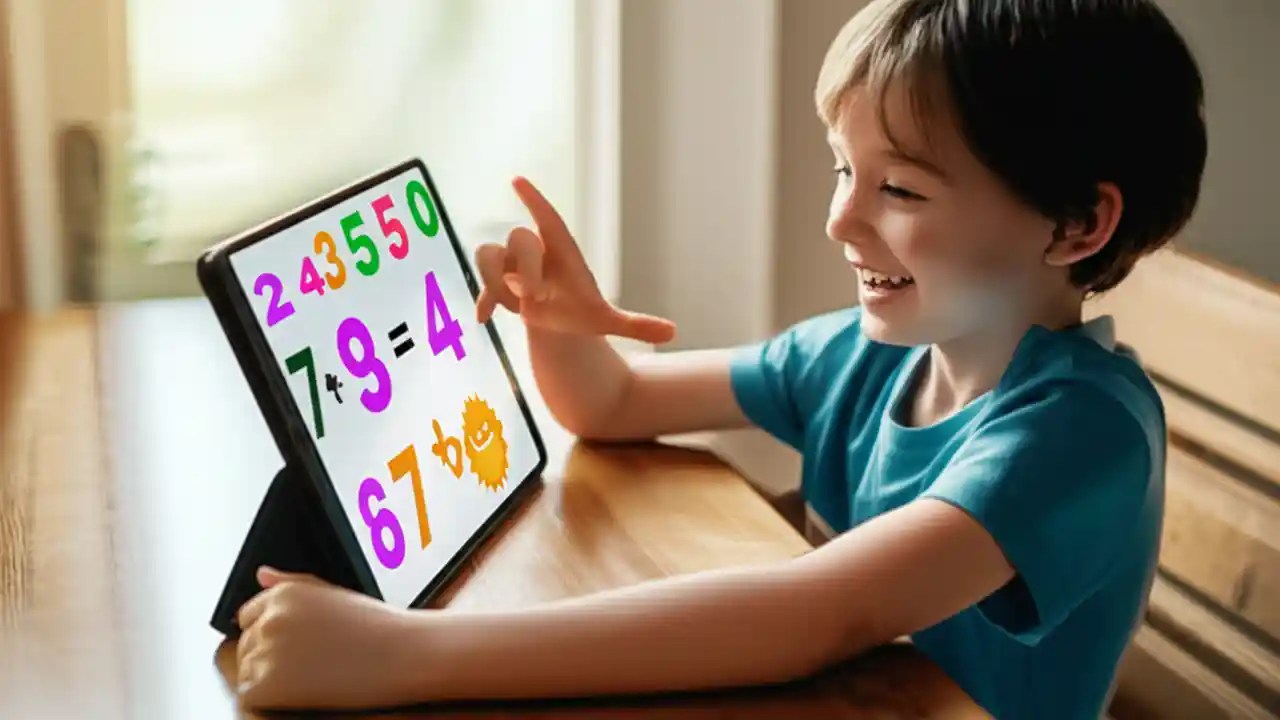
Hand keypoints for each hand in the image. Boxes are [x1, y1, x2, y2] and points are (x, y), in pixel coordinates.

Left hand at [234, 566, 422, 709]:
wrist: (401, 656)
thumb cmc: (376, 627)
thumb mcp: (332, 594)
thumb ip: (290, 583)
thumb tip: (263, 574)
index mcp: (284, 593)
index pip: (249, 615)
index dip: (273, 632)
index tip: (296, 644)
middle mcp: (271, 617)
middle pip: (246, 643)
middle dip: (269, 654)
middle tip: (311, 661)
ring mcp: (268, 650)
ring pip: (246, 668)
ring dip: (269, 675)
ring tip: (313, 673)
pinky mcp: (268, 683)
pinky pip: (249, 692)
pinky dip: (270, 696)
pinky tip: (303, 688)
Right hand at [475, 176, 675, 343]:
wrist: (558, 322)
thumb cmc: (582, 311)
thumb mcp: (607, 321)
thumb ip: (636, 325)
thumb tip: (673, 333)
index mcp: (562, 251)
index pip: (547, 218)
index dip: (534, 199)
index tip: (517, 179)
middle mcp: (535, 252)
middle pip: (518, 238)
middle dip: (526, 269)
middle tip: (535, 299)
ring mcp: (513, 266)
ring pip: (489, 254)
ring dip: (497, 283)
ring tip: (514, 310)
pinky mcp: (499, 284)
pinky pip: (482, 283)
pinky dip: (483, 300)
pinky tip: (483, 320)